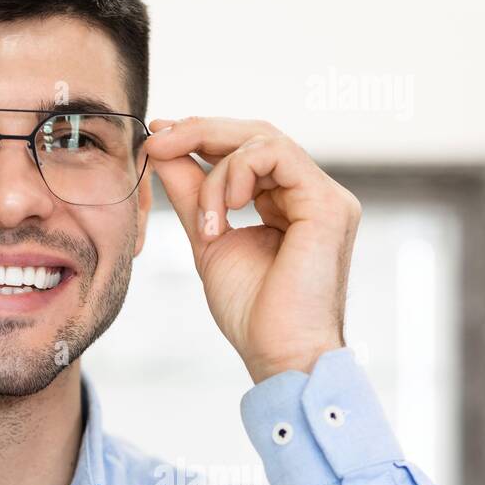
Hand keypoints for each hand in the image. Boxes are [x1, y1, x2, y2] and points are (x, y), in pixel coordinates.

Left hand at [144, 117, 360, 382]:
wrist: (279, 353)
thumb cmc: (251, 311)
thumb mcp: (208, 237)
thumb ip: (191, 193)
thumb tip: (161, 149)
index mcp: (287, 202)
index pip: (245, 150)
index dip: (199, 136)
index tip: (157, 138)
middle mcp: (309, 193)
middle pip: (255, 134)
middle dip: (199, 132)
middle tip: (158, 141)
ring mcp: (324, 196)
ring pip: (261, 141)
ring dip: (215, 171)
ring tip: (205, 220)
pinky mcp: (327, 203)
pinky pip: (275, 155)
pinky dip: (236, 174)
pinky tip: (222, 212)